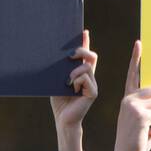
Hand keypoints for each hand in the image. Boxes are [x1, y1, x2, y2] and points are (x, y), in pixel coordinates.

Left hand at [50, 30, 97, 150]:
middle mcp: (90, 78)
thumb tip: (59, 54)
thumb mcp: (57, 81)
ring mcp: (93, 85)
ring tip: (67, 81)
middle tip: (70, 55)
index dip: (86, 42)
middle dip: (82, 51)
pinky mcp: (93, 93)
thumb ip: (61, 70)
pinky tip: (71, 88)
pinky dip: (76, 81)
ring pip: (87, 67)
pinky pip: (86, 78)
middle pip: (91, 56)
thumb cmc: (59, 101)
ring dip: (74, 71)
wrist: (62, 119)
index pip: (86, 56)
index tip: (83, 31)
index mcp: (82, 74)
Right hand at [105, 40, 150, 150]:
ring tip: (149, 129)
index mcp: (128, 98)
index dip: (136, 58)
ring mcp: (132, 104)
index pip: (133, 75)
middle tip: (150, 123)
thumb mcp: (144, 120)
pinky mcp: (140, 113)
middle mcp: (128, 98)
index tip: (139, 43)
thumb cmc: (136, 141)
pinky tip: (148, 132)